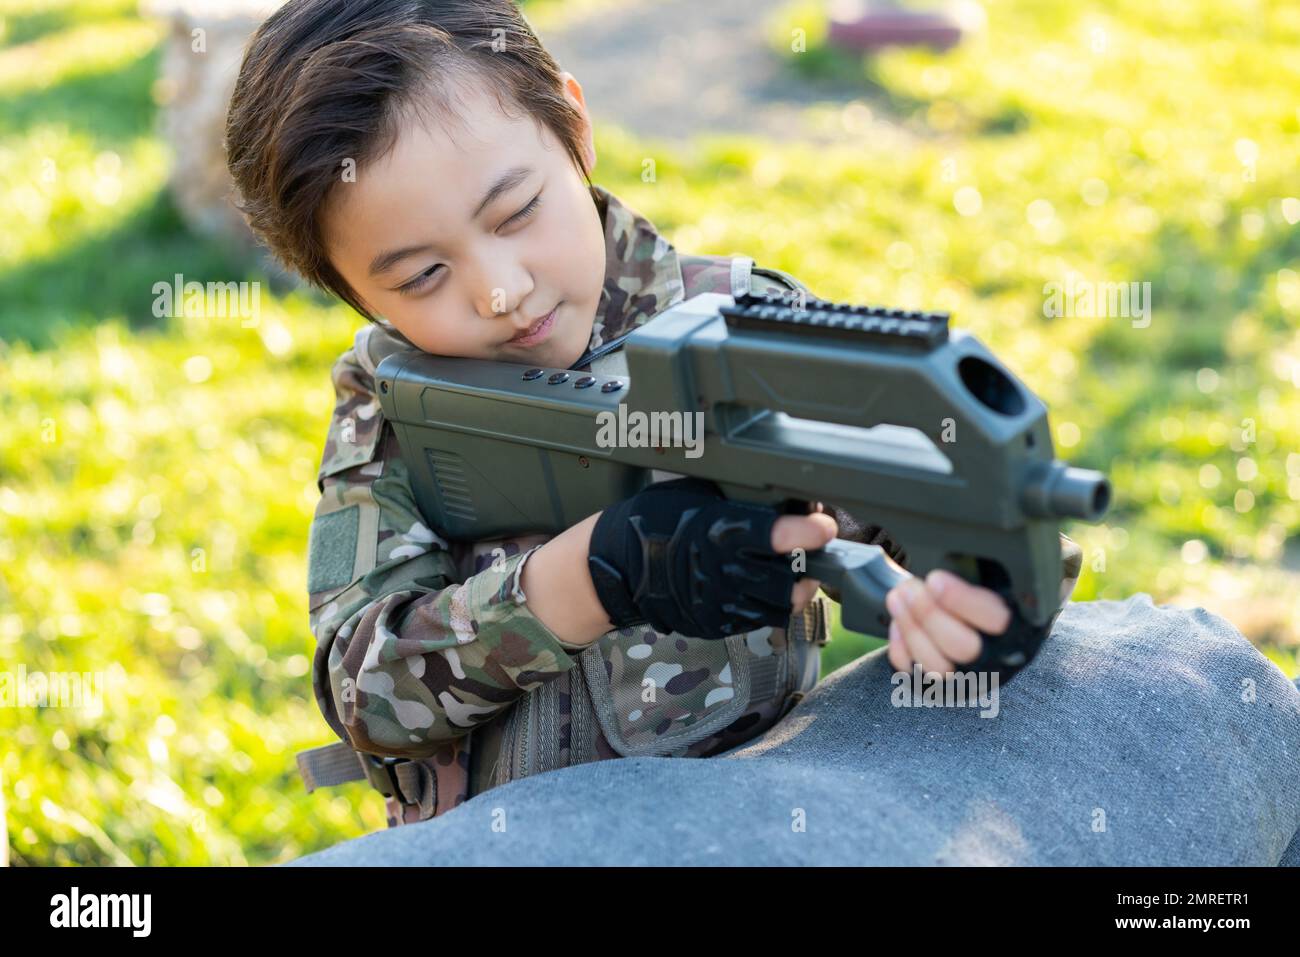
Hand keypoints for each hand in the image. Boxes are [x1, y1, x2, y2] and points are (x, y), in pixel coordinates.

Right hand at [587, 479, 837, 639]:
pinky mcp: (716, 624)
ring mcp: (720, 603)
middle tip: (812, 547)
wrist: (615, 564)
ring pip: (781, 605)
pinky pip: (758, 619)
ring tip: (793, 569)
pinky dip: (770, 604)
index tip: (825, 526)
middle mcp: (723, 571)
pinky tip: (764, 586)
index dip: (810, 531)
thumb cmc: (657, 518)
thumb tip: (786, 498)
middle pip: (791, 578)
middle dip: (809, 561)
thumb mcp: (698, 493)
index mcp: (719, 531)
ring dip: (795, 587)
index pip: (780, 536)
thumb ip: (740, 498)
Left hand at [885, 569, 1011, 673]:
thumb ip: (988, 566)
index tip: (935, 579)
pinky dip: (901, 649)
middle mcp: (996, 657)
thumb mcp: (1001, 576)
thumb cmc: (993, 596)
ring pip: (937, 666)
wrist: (991, 630)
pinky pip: (916, 674)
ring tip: (897, 597)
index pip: (996, 619)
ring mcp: (967, 675)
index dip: (962, 600)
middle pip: (962, 647)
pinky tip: (897, 622)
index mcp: (1019, 626)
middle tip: (910, 587)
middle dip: (929, 614)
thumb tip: (958, 550)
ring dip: (911, 629)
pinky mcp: (939, 685)